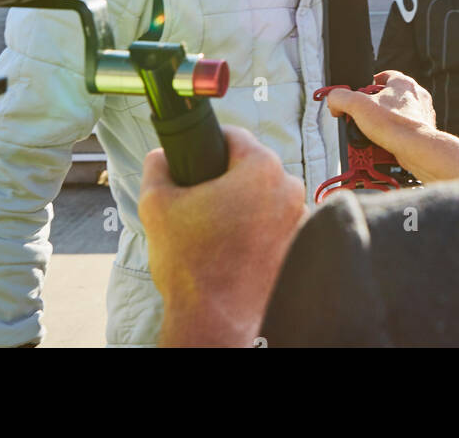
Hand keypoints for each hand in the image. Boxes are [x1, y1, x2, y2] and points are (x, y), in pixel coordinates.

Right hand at [139, 126, 306, 346]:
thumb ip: (157, 166)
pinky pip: (277, 222)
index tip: (197, 163)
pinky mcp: (303, 246)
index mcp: (260, 168)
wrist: (216, 322)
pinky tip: (237, 246)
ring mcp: (300, 219)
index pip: (233, 137)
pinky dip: (260, 228)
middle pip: (252, 166)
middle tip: (202, 202)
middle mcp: (289, 188)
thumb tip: (162, 156)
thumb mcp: (156, 204)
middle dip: (227, 178)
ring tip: (218, 228)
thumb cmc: (191, 266)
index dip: (209, 146)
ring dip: (246, 204)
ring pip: (266, 195)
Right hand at [324, 70, 435, 147]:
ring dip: (382, 127)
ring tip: (370, 137)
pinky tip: (383, 147)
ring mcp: (422, 115)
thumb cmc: (394, 124)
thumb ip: (340, 98)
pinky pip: (404, 133)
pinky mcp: (424, 133)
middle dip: (373, 111)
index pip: (385, 76)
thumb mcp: (357, 105)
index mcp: (403, 83)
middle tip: (362, 120)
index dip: (370, 84)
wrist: (418, 149)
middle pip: (388, 99)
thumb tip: (333, 99)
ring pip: (396, 118)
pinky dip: (393, 139)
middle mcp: (417, 96)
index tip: (360, 94)